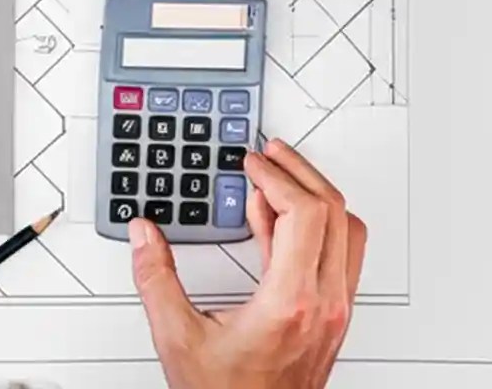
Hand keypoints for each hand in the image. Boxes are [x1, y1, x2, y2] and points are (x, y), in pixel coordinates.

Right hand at [129, 139, 367, 388]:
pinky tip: (278, 221)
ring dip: (316, 197)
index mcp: (291, 302)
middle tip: (268, 155)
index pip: (304, 214)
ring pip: (347, 232)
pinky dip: (316, 225)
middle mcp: (325, 304)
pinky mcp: (332, 317)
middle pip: (334, 213)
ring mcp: (335, 311)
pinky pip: (339, 254)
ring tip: (279, 179)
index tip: (251, 164)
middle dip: (299, 173)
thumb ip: (156, 278)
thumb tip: (144, 234)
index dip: (277, 177)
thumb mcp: (177, 337)